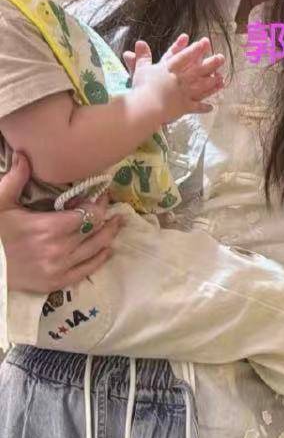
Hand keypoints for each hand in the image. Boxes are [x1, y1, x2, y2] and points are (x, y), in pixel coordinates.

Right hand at [0, 152, 123, 290]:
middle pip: (95, 229)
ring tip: (117, 223)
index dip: (98, 203)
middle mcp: (60, 249)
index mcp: (49, 228)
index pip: (89, 214)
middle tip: (110, 206)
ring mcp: (60, 269)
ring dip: (109, 235)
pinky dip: (100, 259)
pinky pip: (87, 270)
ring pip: (96, 249)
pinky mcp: (57, 283)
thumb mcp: (0, 203)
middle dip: (104, 215)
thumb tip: (24, 154)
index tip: (100, 194)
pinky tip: (107, 250)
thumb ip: (16, 179)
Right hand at [124, 34, 224, 121]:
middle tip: (221, 57)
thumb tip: (139, 42)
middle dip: (211, 63)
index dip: (194, 50)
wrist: (148, 106)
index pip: (184, 57)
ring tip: (222, 79)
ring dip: (212, 83)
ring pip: (202, 86)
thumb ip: (142, 56)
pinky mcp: (185, 107)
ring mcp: (185, 93)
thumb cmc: (142, 87)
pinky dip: (204, 107)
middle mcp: (181, 79)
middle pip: (198, 69)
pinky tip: (212, 107)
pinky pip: (196, 107)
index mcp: (170, 69)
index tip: (204, 44)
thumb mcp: (140, 69)